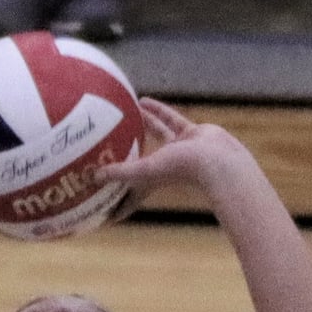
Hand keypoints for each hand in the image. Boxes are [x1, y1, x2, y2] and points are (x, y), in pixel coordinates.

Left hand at [95, 99, 249, 200]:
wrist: (219, 161)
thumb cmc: (183, 170)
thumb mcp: (146, 171)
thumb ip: (120, 173)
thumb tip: (92, 177)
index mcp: (152, 181)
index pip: (130, 197)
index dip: (118, 205)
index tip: (102, 211)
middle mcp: (163, 166)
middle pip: (139, 163)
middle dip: (125, 159)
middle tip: (107, 150)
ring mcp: (178, 149)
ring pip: (155, 134)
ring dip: (141, 125)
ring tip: (125, 112)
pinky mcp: (190, 133)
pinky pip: (169, 119)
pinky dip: (157, 110)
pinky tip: (143, 100)